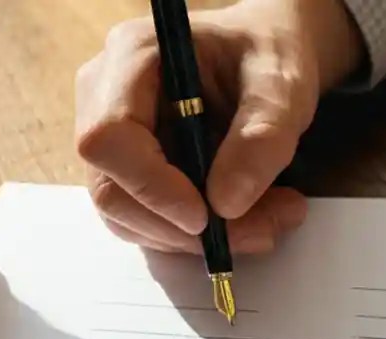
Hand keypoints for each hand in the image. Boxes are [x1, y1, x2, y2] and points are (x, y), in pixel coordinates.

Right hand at [74, 0, 363, 253]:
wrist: (262, 60)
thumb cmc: (266, 54)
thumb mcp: (282, 85)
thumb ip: (262, 137)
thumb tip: (226, 204)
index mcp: (131, 56)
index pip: (110, 137)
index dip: (151, 187)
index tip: (205, 217)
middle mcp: (104, 98)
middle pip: (111, 188)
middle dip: (181, 227)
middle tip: (259, 231)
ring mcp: (111, 140)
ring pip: (128, 216)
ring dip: (195, 238)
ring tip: (269, 221)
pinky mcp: (127, 173)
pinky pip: (145, 221)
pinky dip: (194, 234)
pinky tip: (246, 219)